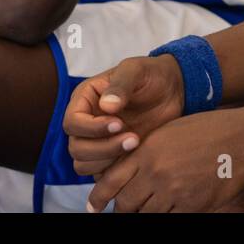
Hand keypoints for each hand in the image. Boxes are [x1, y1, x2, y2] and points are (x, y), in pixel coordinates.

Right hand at [64, 54, 184, 175]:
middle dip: (104, 147)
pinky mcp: (111, 156)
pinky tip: (137, 156)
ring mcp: (97, 142)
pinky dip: (116, 171)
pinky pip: (101, 174)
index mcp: (85, 100)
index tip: (119, 124)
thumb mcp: (136, 70)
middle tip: (133, 138)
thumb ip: (121, 84)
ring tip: (136, 143)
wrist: (172, 90)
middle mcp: (86, 123)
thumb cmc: (150, 75)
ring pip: (84, 164)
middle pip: (76, 148)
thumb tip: (106, 106)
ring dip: (108, 161)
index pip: (72, 122)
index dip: (91, 128)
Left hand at [86, 107, 243, 212]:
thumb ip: (145, 151)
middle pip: (125, 204)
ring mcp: (174, 191)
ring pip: (145, 215)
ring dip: (145, 213)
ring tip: (150, 207)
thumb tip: (126, 171)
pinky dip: (166, 216)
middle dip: (122, 209)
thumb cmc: (209, 130)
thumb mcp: (170, 131)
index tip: (93, 207)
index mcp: (147, 150)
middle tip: (126, 208)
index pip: (109, 181)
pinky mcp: (193, 206)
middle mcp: (156, 172)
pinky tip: (171, 208)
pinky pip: (168, 219)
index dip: (97, 198)